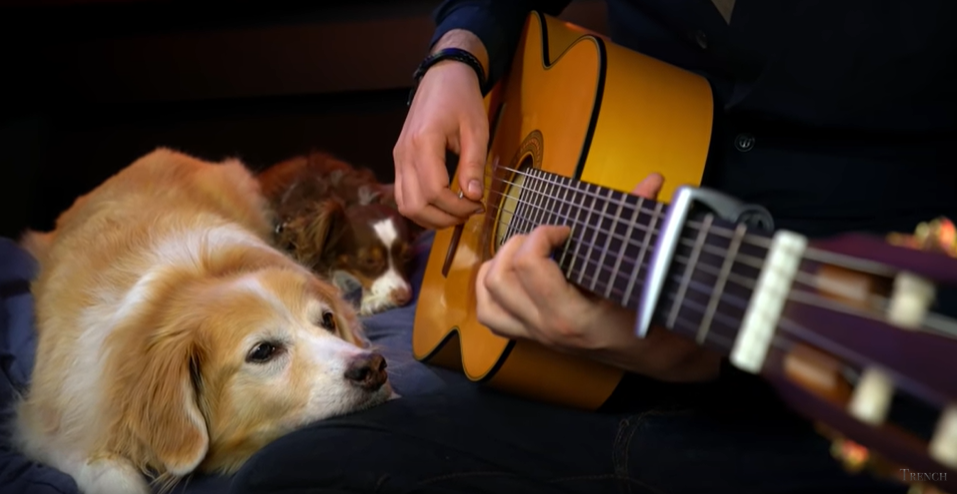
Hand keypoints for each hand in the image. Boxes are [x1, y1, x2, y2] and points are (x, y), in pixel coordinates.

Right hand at [393, 41, 489, 228]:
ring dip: (431, 217)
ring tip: (457, 212)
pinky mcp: (399, 160)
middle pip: (416, 205)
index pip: (435, 191)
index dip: (457, 207)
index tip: (479, 205)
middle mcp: (404, 153)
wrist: (442, 76)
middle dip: (444, 218)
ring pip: (405, 205)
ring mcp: (398, 158)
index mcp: (423, 142)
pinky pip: (403, 195)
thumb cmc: (461, 98)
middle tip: (469, 213)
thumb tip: (474, 196)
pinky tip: (443, 205)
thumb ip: (474, 164)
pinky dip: (422, 207)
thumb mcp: (476, 129)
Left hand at [475, 173, 720, 381]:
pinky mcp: (533, 337)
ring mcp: (537, 336)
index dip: (542, 235)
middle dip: (517, 245)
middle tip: (545, 238)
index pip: (529, 266)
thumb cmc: (659, 319)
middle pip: (500, 278)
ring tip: (525, 251)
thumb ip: (644, 224)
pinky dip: (492, 289)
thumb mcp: (651, 274)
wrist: (660, 358)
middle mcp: (547, 329)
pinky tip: (514, 272)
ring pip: (487, 299)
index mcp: (573, 317)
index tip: (566, 230)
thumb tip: (652, 181)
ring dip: (497, 266)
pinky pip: (492, 315)